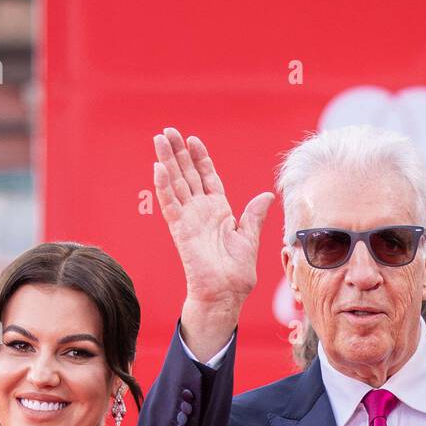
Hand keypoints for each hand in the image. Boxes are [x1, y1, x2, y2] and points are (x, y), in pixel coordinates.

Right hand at [153, 128, 273, 346]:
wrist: (226, 293)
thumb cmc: (237, 272)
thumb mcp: (249, 237)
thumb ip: (253, 215)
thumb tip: (267, 196)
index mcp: (218, 211)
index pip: (206, 177)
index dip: (199, 158)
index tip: (192, 140)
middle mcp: (201, 212)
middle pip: (187, 175)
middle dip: (178, 152)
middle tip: (168, 131)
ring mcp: (189, 219)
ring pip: (175, 184)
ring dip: (167, 162)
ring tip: (159, 139)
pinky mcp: (181, 230)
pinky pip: (171, 205)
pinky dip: (164, 187)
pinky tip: (158, 168)